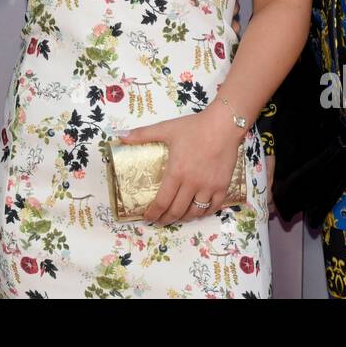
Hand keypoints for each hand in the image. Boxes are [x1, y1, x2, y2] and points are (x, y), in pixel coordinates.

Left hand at [117, 106, 247, 226]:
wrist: (224, 125)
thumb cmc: (194, 127)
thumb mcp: (166, 128)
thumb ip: (143, 134)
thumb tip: (121, 135)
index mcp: (176, 172)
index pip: (161, 201)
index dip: (153, 214)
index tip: (148, 218)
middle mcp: (192, 183)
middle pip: (177, 211)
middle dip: (166, 219)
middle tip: (160, 221)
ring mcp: (208, 187)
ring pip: (195, 212)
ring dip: (184, 218)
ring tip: (177, 217)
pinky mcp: (222, 186)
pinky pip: (213, 208)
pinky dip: (204, 213)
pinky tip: (198, 212)